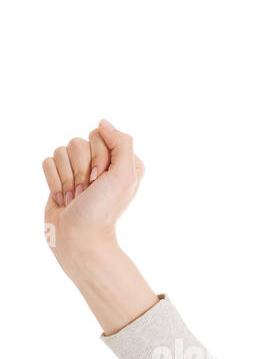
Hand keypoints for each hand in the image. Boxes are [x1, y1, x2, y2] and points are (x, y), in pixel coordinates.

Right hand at [43, 119, 144, 266]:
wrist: (79, 236)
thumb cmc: (103, 209)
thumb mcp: (124, 175)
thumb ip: (122, 143)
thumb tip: (102, 123)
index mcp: (123, 162)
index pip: (100, 134)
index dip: (98, 156)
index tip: (101, 179)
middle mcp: (102, 164)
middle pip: (78, 142)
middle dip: (80, 169)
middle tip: (88, 191)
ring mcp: (80, 170)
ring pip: (61, 150)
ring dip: (67, 178)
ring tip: (76, 197)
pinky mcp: (60, 177)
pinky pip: (48, 161)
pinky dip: (54, 181)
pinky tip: (64, 198)